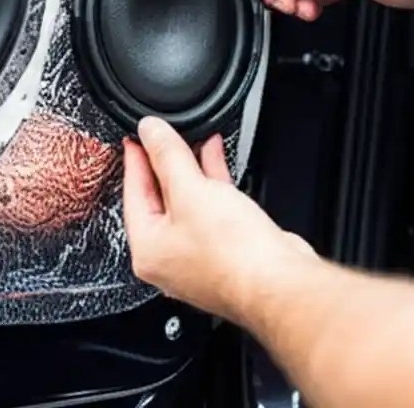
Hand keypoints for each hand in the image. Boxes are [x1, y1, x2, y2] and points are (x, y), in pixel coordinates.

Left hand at [122, 117, 316, 324]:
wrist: (280, 282)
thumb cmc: (234, 255)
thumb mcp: (190, 190)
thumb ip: (168, 156)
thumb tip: (149, 131)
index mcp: (147, 249)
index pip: (133, 194)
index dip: (136, 159)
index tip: (137, 137)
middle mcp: (170, 258)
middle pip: (159, 198)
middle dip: (166, 162)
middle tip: (163, 135)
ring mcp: (199, 257)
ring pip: (188, 203)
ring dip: (192, 169)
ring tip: (193, 139)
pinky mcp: (226, 252)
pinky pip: (211, 210)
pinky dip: (213, 184)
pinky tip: (216, 159)